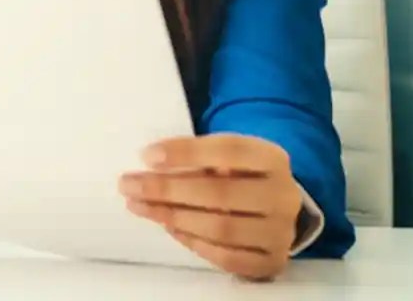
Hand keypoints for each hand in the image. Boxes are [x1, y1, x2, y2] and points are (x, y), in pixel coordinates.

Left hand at [118, 134, 300, 280]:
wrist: (277, 209)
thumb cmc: (241, 176)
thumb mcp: (228, 158)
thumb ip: (198, 157)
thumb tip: (150, 162)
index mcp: (272, 159)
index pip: (229, 150)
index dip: (187, 152)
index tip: (147, 155)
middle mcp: (283, 195)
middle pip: (221, 193)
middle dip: (168, 190)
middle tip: (129, 185)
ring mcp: (280, 232)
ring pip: (221, 228)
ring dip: (173, 217)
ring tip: (140, 206)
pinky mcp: (271, 261)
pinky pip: (227, 257)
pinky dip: (194, 243)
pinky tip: (169, 228)